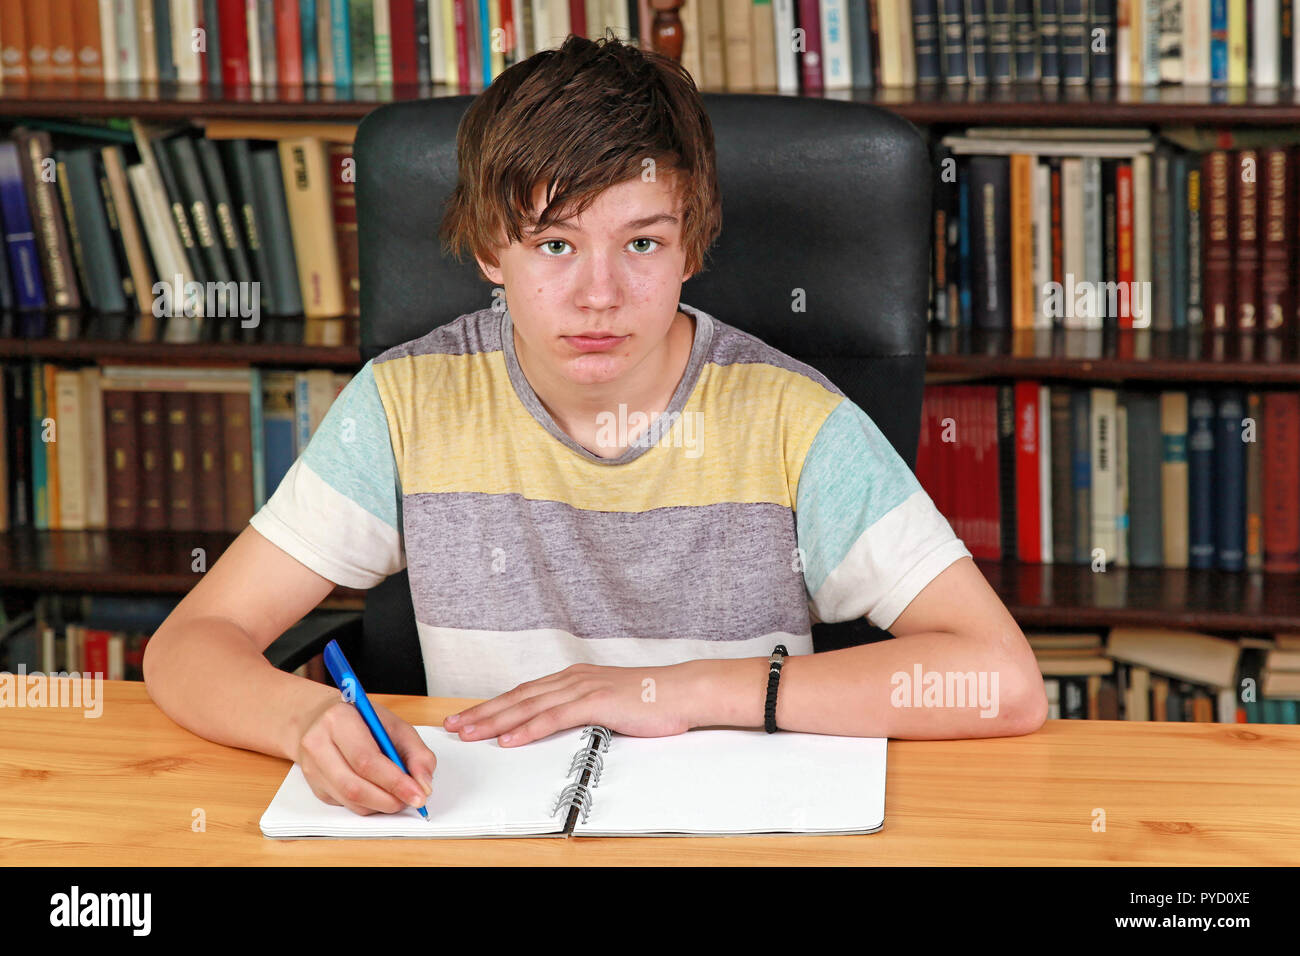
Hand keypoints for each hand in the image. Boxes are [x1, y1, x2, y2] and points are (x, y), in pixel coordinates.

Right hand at [295, 696, 436, 815]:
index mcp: (339, 720)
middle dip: (389, 799)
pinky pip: (346, 805)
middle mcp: (318, 744)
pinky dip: (369, 804)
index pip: (366, 760)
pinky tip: (379, 792)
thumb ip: (416, 753)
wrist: (321, 718)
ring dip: (381, 805)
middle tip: (412, 800)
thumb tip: (424, 784)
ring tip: (399, 797)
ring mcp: (312, 768)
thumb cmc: (360, 719)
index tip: (418, 794)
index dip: (395, 782)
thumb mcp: (394, 725)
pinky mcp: (314, 786)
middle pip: (355, 786)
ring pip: (350, 800)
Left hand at [443, 662, 703, 746]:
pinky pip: (553, 717)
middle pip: (518, 697)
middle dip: (483, 713)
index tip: (468, 716)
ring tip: (470, 733)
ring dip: (496, 721)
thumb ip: (582, 711)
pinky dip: (528, 728)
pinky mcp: (595, 702)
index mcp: (574, 679)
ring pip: (528, 706)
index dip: (493, 706)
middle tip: (454, 725)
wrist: (682, 691)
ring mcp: (582, 688)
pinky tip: (510, 738)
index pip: (524, 693)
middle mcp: (573, 679)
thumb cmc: (652, 700)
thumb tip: (561, 725)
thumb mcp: (609, 704)